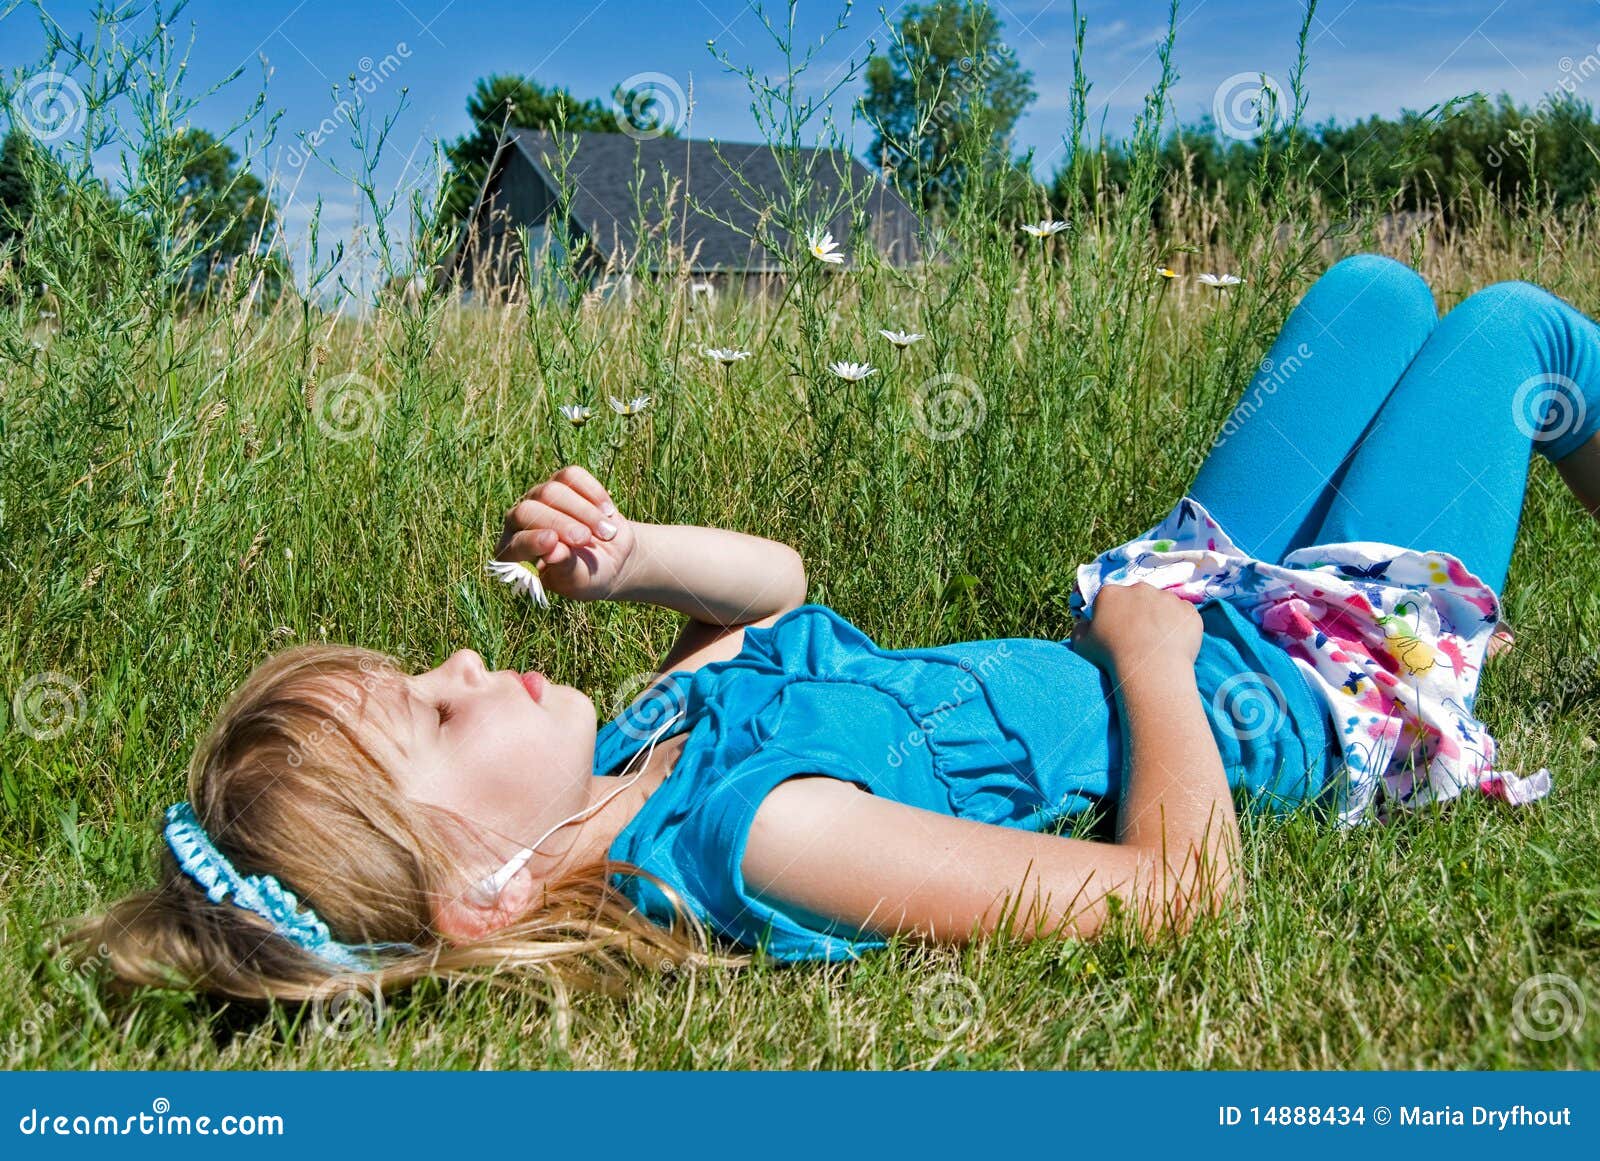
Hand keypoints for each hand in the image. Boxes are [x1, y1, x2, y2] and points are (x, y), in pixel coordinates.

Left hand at [494, 466, 635, 601]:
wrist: (610, 558)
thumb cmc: (586, 576)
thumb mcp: (577, 580)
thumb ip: (564, 568)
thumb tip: (553, 552)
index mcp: (513, 553)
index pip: (515, 541)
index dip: (531, 541)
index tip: (552, 542)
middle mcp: (520, 521)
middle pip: (529, 510)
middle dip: (560, 524)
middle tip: (585, 540)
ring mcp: (540, 497)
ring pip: (554, 491)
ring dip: (585, 513)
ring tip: (607, 534)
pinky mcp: (563, 482)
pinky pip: (573, 476)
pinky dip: (594, 493)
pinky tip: (607, 513)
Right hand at [1071, 581, 1202, 671]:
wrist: (1149, 668)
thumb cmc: (1111, 655)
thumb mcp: (1081, 644)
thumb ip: (1080, 628)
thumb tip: (1085, 623)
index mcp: (1110, 593)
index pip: (1110, 599)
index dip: (1113, 615)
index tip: (1115, 632)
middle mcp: (1139, 588)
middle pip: (1138, 597)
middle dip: (1138, 612)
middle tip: (1139, 637)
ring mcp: (1167, 597)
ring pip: (1163, 604)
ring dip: (1161, 617)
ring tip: (1158, 643)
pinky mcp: (1188, 610)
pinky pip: (1183, 615)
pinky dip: (1180, 626)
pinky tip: (1174, 644)